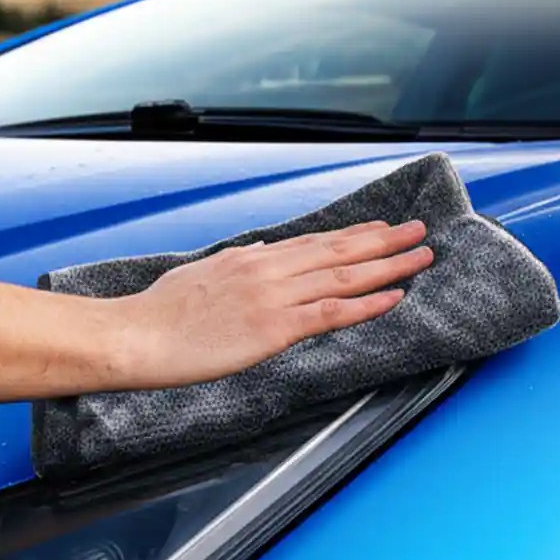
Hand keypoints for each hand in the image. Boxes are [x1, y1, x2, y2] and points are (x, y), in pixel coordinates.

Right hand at [107, 220, 432, 389]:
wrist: (137, 335)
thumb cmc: (159, 312)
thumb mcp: (201, 271)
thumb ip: (237, 260)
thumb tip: (263, 247)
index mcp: (253, 257)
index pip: (316, 241)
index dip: (355, 233)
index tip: (382, 225)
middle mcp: (270, 268)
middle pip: (340, 250)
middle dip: (385, 239)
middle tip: (421, 230)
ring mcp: (275, 296)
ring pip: (345, 275)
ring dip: (389, 264)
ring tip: (423, 255)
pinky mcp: (274, 328)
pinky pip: (332, 313)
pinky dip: (367, 303)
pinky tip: (394, 295)